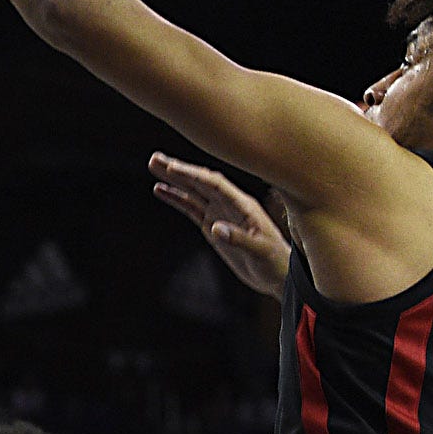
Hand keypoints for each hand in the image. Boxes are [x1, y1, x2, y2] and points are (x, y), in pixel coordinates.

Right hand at [149, 154, 292, 298]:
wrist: (278, 275)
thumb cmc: (275, 262)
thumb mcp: (261, 252)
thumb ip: (240, 239)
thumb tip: (214, 228)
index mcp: (243, 205)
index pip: (214, 184)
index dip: (194, 175)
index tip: (174, 168)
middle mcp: (230, 204)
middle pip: (200, 182)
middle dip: (179, 170)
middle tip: (155, 158)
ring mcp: (220, 214)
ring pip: (193, 192)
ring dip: (174, 179)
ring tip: (154, 165)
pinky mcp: (213, 227)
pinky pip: (191, 208)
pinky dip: (176, 198)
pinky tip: (161, 189)